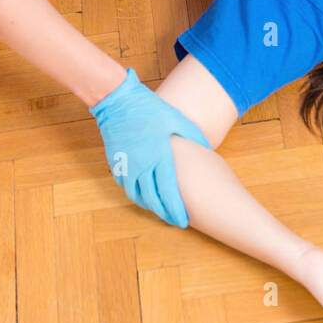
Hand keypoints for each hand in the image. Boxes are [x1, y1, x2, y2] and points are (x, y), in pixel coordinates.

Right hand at [88, 68, 211, 226]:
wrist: (118, 101)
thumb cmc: (150, 109)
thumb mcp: (177, 120)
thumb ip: (193, 136)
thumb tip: (207, 149)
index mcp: (160, 157)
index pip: (169, 192)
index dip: (176, 210)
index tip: (184, 221)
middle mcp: (141, 165)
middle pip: (152, 199)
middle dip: (164, 213)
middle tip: (173, 220)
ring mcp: (126, 164)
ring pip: (135, 194)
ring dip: (147, 204)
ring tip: (158, 207)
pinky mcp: (116, 161)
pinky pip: (124, 183)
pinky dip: (133, 190)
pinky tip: (140, 190)